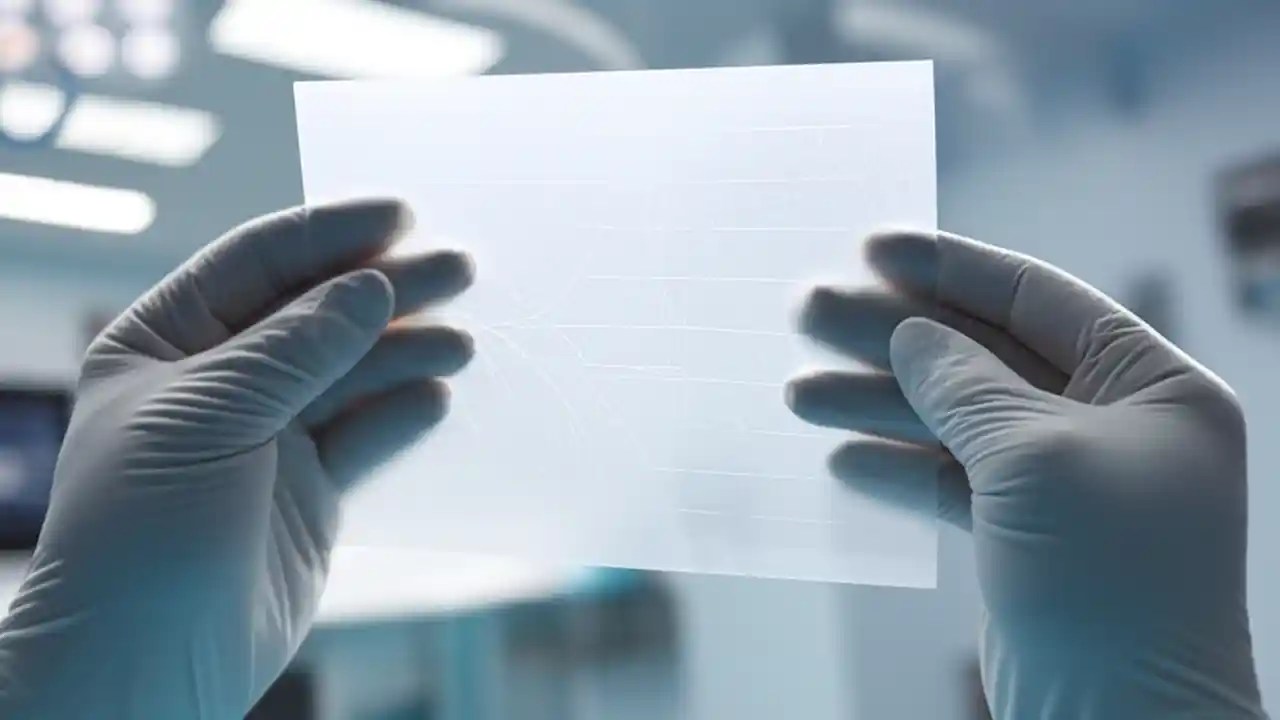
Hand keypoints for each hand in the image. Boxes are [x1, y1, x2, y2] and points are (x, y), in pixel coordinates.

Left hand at [0, 199, 472, 718]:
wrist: (150, 663)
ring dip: (406, 351)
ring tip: (464, 342)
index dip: (329, 235)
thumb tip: (373, 288)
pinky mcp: (308, 490)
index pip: (257, 264)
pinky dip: (402, 413)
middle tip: (460, 268)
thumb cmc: (144, 531)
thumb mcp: (211, 414)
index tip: (401, 216)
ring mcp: (266, 435)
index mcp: (164, 341)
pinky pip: (365, 435)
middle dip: (386, 288)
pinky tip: (437, 398)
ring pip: (349, 373)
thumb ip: (297, 346)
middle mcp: (218, 380)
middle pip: (316, 313)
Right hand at [787, 230, 1264, 718]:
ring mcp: (1066, 481)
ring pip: (956, 419)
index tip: (872, 247)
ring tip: (799, 392)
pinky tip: (842, 461)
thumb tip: (909, 334)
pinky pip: (951, 480)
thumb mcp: (1035, 457)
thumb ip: (964, 383)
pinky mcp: (1025, 534)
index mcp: (1152, 385)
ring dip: (878, 404)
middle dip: (893, 336)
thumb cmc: (1111, 583)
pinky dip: (897, 469)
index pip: (1037, 298)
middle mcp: (1114, 423)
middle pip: (983, 355)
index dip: (950, 268)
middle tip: (808, 311)